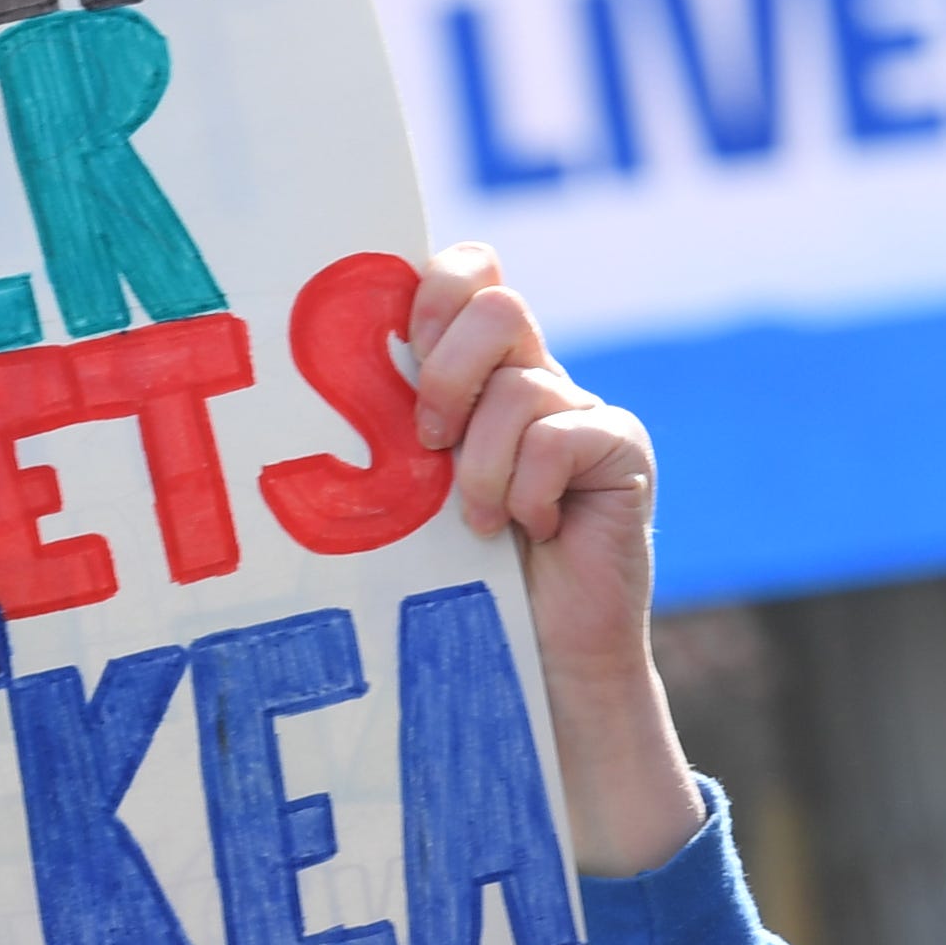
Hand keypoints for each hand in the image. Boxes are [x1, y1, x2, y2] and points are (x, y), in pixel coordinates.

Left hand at [409, 242, 699, 875]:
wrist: (538, 669)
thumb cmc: (454, 588)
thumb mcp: (408, 495)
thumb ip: (394, 429)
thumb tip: (324, 370)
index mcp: (479, 376)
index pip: (467, 274)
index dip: (431, 290)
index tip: (397, 350)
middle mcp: (536, 382)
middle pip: (497, 304)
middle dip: (447, 371)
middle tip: (428, 444)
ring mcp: (583, 415)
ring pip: (521, 383)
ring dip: (481, 462)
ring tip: (477, 523)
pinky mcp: (621, 452)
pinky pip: (562, 435)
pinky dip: (528, 487)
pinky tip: (531, 531)